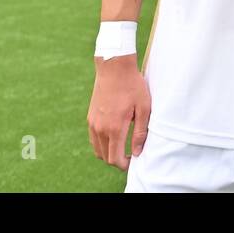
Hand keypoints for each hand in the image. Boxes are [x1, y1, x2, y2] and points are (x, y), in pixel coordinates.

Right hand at [87, 54, 151, 170]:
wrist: (114, 67)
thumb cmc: (133, 86)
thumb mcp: (143, 108)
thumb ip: (140, 132)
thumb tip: (137, 152)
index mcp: (114, 128)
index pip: (114, 158)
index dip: (124, 165)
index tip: (134, 162)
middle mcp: (100, 128)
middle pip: (105, 156)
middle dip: (117, 160)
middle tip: (130, 156)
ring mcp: (93, 123)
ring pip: (97, 149)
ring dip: (109, 152)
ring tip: (123, 147)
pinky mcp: (90, 117)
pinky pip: (94, 138)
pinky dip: (102, 143)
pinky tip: (114, 137)